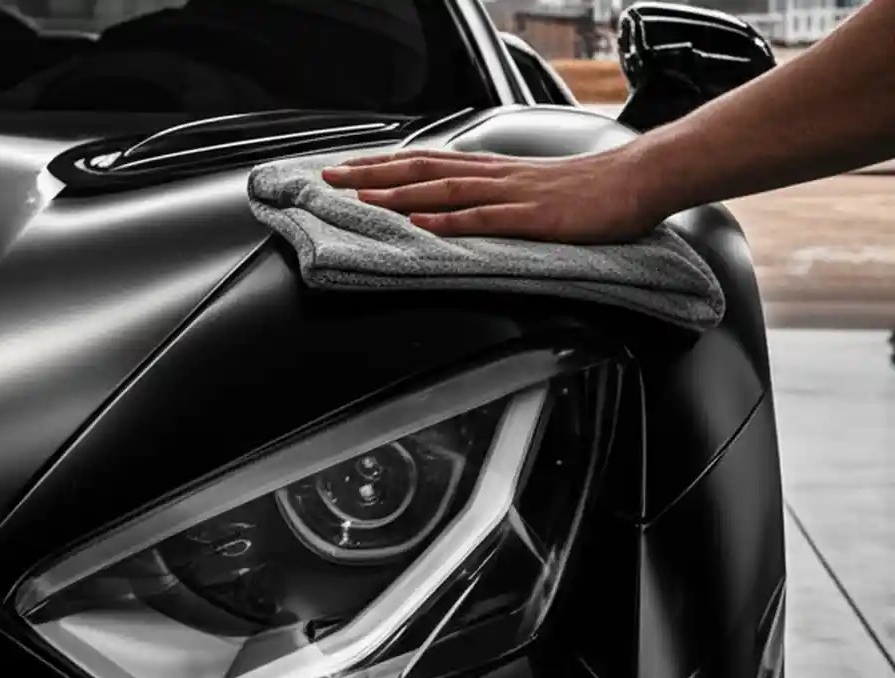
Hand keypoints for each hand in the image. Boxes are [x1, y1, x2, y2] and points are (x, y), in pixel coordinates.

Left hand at [321, 148, 665, 244]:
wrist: (638, 180)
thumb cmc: (589, 188)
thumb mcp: (531, 187)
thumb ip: (494, 195)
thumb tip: (458, 207)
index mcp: (493, 170)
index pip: (425, 161)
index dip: (383, 165)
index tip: (347, 169)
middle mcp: (495, 176)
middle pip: (422, 170)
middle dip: (373, 174)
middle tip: (331, 177)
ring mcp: (513, 195)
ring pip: (444, 190)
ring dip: (399, 194)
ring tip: (361, 198)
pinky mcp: (534, 217)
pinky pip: (486, 219)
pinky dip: (450, 222)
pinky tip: (423, 225)